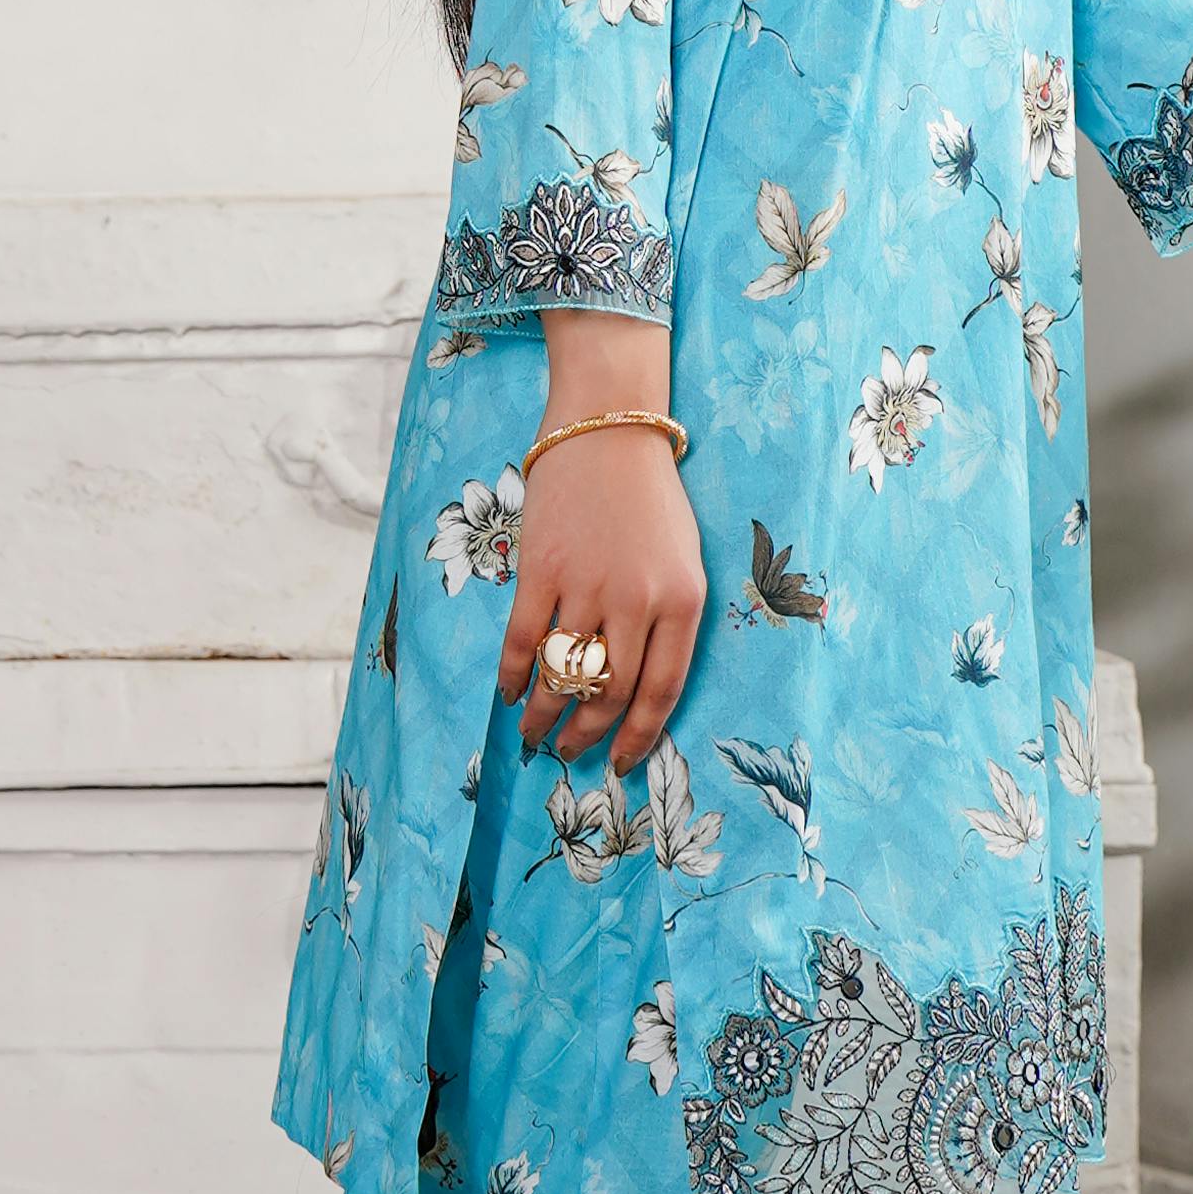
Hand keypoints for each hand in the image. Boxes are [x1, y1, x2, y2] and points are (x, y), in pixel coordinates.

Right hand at [500, 424, 704, 762]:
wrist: (608, 431)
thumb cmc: (650, 501)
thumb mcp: (683, 563)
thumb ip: (667, 622)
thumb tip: (633, 689)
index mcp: (683, 601)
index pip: (661, 691)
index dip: (638, 737)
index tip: (620, 763)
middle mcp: (638, 600)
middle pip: (609, 691)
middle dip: (586, 733)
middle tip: (569, 752)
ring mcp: (587, 584)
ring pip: (563, 674)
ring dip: (544, 715)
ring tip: (533, 734)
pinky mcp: (542, 568)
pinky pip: (524, 640)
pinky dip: (513, 675)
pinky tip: (509, 693)